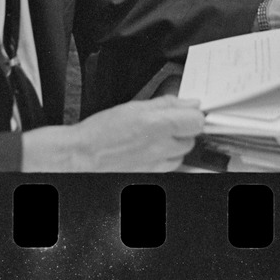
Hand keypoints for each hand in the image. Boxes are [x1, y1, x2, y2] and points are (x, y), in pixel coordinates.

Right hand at [23, 95, 203, 171]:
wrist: (82, 156)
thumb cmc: (101, 131)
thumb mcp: (134, 106)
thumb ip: (166, 104)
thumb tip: (188, 103)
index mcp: (159, 124)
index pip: (197, 121)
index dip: (194, 114)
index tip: (188, 111)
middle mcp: (162, 147)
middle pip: (191, 138)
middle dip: (183, 129)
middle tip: (167, 122)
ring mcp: (158, 165)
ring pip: (182, 155)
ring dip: (175, 145)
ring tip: (156, 137)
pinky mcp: (153, 176)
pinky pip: (170, 167)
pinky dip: (165, 159)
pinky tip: (150, 150)